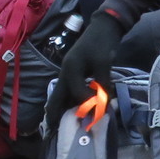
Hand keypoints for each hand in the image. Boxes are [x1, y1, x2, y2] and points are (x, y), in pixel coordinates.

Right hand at [52, 10, 123, 134]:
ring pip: (62, 96)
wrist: (104, 26)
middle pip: (56, 98)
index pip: (76, 92)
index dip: (87, 103)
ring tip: (64, 124)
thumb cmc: (102, 43)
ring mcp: (68, 73)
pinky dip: (71, 102)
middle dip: (54, 115)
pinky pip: (69, 92)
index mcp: (70, 69)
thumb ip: (102, 84)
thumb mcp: (104, 63)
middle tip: (54, 132)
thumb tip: (104, 103)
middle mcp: (65, 73)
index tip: (100, 109)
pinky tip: (76, 109)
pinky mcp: (75, 73)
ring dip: (64, 109)